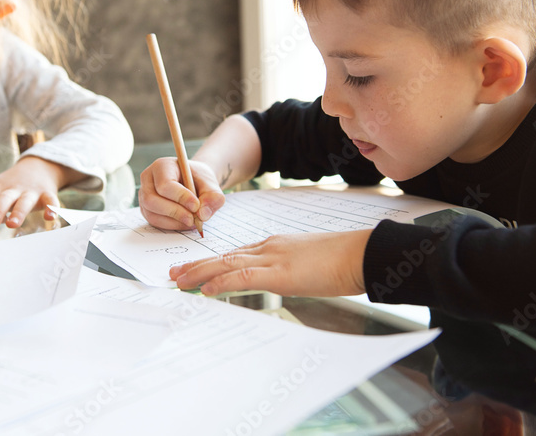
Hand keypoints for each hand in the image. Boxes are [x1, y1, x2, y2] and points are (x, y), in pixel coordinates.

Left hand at [0, 156, 75, 229]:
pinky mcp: (46, 193)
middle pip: (3, 201)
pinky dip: (51, 208)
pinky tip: (49, 217)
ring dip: (19, 212)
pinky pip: (50, 200)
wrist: (38, 166)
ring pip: (24, 202)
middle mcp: (12, 190)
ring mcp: (30, 192)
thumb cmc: (9, 183)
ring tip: (12, 224)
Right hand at [138, 157, 225, 229]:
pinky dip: (170, 225)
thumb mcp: (210, 184)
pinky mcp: (146, 209)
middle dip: (175, 212)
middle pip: (152, 200)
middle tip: (193, 219)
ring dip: (173, 221)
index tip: (196, 206)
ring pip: (151, 213)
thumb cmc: (199, 180)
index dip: (180, 197)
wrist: (194, 183)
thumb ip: (212, 196)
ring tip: (191, 221)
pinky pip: (154, 221)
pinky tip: (184, 223)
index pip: (165, 184)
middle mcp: (148, 179)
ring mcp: (144, 195)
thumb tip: (203, 214)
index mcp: (162, 166)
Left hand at [169, 229, 371, 296]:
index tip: (197, 269)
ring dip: (199, 273)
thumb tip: (289, 280)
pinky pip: (243, 277)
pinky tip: (206, 289)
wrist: (361, 253)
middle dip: (197, 265)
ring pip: (226, 264)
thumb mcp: (311, 263)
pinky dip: (221, 282)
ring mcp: (273, 258)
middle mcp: (269, 248)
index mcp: (277, 245)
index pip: (237, 253)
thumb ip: (294, 270)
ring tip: (178, 282)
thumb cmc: (344, 260)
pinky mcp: (280, 273)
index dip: (214, 262)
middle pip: (225, 255)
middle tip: (174, 275)